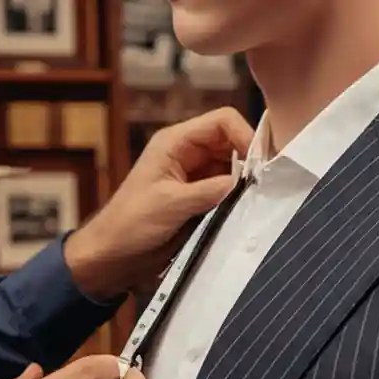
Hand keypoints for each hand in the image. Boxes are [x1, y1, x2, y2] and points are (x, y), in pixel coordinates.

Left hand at [65, 107, 254, 299]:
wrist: (112, 256)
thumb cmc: (130, 224)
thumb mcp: (172, 204)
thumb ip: (211, 190)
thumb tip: (248, 182)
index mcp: (176, 142)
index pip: (222, 121)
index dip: (245, 135)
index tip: (259, 164)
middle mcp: (188, 154)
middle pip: (232, 143)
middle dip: (250, 160)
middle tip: (265, 184)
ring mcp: (195, 177)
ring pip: (234, 168)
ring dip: (246, 182)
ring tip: (257, 199)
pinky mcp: (200, 199)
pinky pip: (228, 191)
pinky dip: (239, 198)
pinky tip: (246, 210)